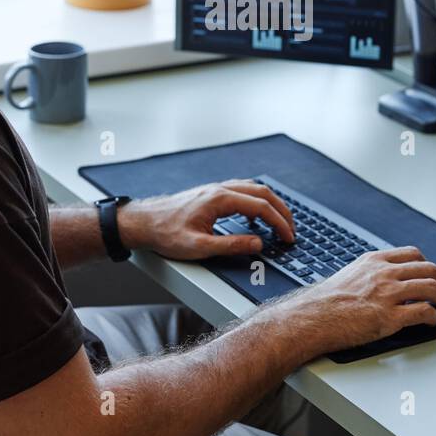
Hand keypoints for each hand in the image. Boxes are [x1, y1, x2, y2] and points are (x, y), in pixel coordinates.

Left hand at [116, 178, 295, 260]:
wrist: (143, 222)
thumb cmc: (166, 234)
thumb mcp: (199, 247)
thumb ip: (231, 245)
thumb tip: (258, 244)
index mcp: (220, 199)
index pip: (261, 207)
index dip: (279, 223)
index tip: (289, 238)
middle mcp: (221, 189)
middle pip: (263, 193)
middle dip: (282, 211)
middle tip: (292, 230)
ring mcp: (216, 189)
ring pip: (254, 189)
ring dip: (271, 204)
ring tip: (280, 222)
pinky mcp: (212, 194)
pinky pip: (243, 191)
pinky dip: (257, 202)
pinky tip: (255, 217)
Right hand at [284, 247, 435, 355]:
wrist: (312, 318)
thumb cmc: (325, 302)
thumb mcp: (350, 275)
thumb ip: (371, 275)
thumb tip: (387, 284)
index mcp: (374, 261)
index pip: (413, 255)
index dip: (430, 264)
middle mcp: (384, 273)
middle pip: (429, 269)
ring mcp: (388, 294)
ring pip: (432, 288)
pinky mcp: (389, 316)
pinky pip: (423, 312)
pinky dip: (434, 316)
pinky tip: (434, 320)